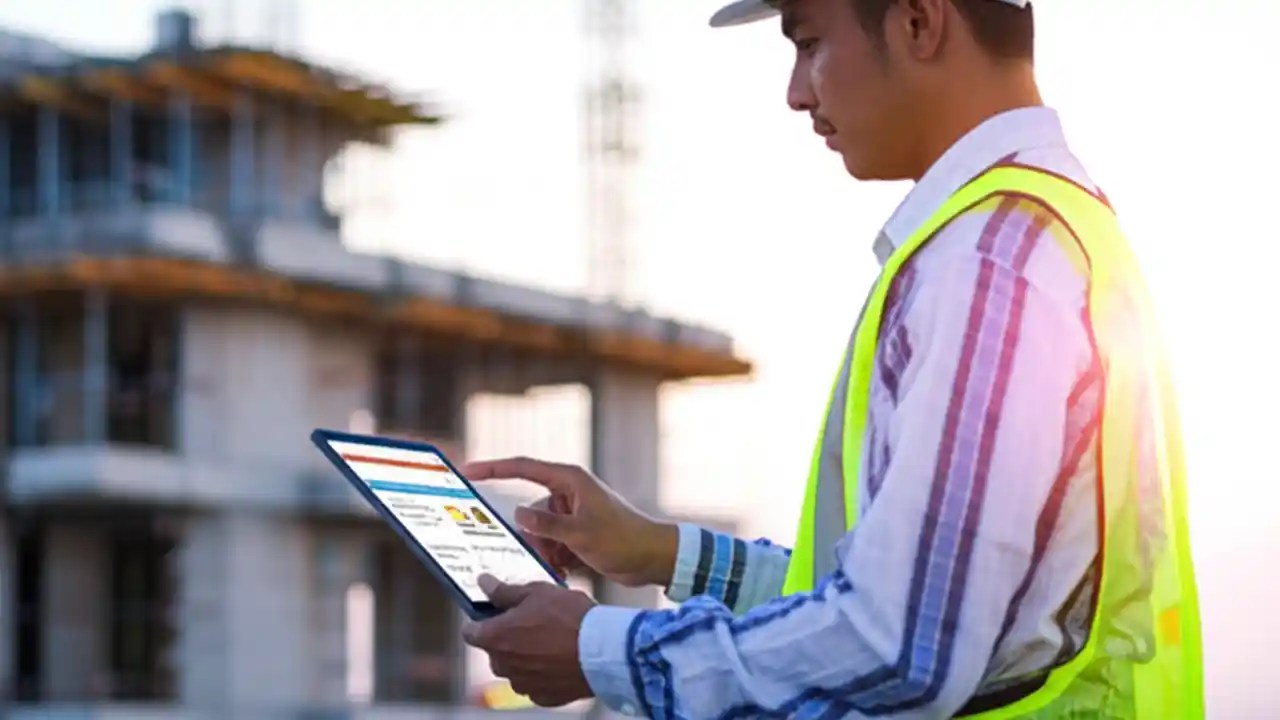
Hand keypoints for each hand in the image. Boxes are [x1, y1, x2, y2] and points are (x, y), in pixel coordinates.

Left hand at [461, 574, 595, 706]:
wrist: (603, 650)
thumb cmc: (569, 617)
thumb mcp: (536, 592)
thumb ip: (505, 591)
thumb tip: (484, 583)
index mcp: (495, 637)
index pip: (470, 632)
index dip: (481, 621)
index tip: (495, 614)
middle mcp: (503, 665)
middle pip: (494, 651)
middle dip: (507, 638)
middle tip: (532, 623)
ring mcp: (522, 684)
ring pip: (515, 668)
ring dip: (525, 657)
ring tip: (551, 641)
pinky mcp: (543, 697)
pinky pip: (535, 683)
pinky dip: (543, 673)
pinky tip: (560, 659)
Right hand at [463, 457, 678, 587]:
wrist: (653, 559)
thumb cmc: (624, 539)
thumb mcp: (580, 533)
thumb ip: (546, 524)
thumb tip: (517, 514)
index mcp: (569, 480)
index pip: (522, 467)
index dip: (493, 468)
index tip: (467, 470)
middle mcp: (568, 493)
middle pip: (530, 513)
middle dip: (535, 537)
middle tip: (553, 555)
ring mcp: (572, 514)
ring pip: (539, 533)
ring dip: (547, 552)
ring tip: (566, 565)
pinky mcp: (576, 533)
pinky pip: (551, 545)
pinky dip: (556, 559)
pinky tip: (569, 570)